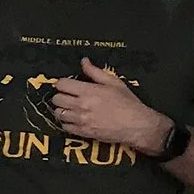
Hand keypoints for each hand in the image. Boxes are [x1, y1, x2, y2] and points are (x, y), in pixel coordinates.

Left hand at [48, 59, 172, 152]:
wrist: (136, 125)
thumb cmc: (128, 103)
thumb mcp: (114, 83)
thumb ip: (95, 72)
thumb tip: (84, 62)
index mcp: (88, 91)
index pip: (61, 85)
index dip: (63, 83)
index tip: (67, 85)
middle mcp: (81, 105)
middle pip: (56, 99)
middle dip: (61, 95)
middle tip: (69, 96)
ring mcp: (80, 120)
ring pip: (58, 113)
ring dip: (63, 109)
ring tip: (71, 107)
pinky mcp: (82, 132)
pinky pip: (64, 126)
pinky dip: (66, 122)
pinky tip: (75, 118)